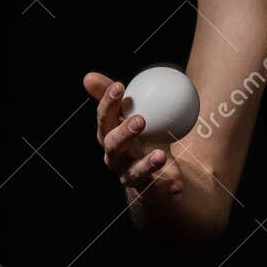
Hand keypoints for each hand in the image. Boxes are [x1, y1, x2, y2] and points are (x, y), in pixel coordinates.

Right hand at [83, 72, 184, 199]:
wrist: (148, 171)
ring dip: (146, 164)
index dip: (108, 103)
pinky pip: (157, 189)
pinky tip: (178, 185)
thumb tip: (88, 76)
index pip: (104, 118)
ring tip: (160, 155)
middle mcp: (114, 156)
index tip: (120, 86)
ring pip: (134, 172)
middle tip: (140, 120)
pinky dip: (168, 186)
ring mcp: (129, 175)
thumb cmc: (137, 134)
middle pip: (113, 146)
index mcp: (108, 136)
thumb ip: (117, 97)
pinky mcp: (147, 190)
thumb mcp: (129, 112)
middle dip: (124, 133)